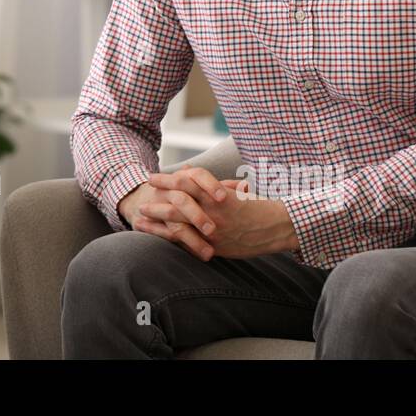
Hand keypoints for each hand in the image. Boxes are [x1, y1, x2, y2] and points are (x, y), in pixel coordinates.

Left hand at [143, 167, 297, 260]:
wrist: (276, 228)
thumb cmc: (256, 207)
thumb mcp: (234, 191)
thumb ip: (212, 184)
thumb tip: (190, 170)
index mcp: (217, 193)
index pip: (187, 182)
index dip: (167, 179)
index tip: (152, 178)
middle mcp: (213, 210)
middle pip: (178, 200)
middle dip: (158, 198)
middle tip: (142, 196)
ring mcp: (213, 228)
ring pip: (179, 222)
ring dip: (157, 220)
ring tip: (140, 218)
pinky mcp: (215, 246)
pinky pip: (188, 243)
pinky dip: (170, 239)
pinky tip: (157, 238)